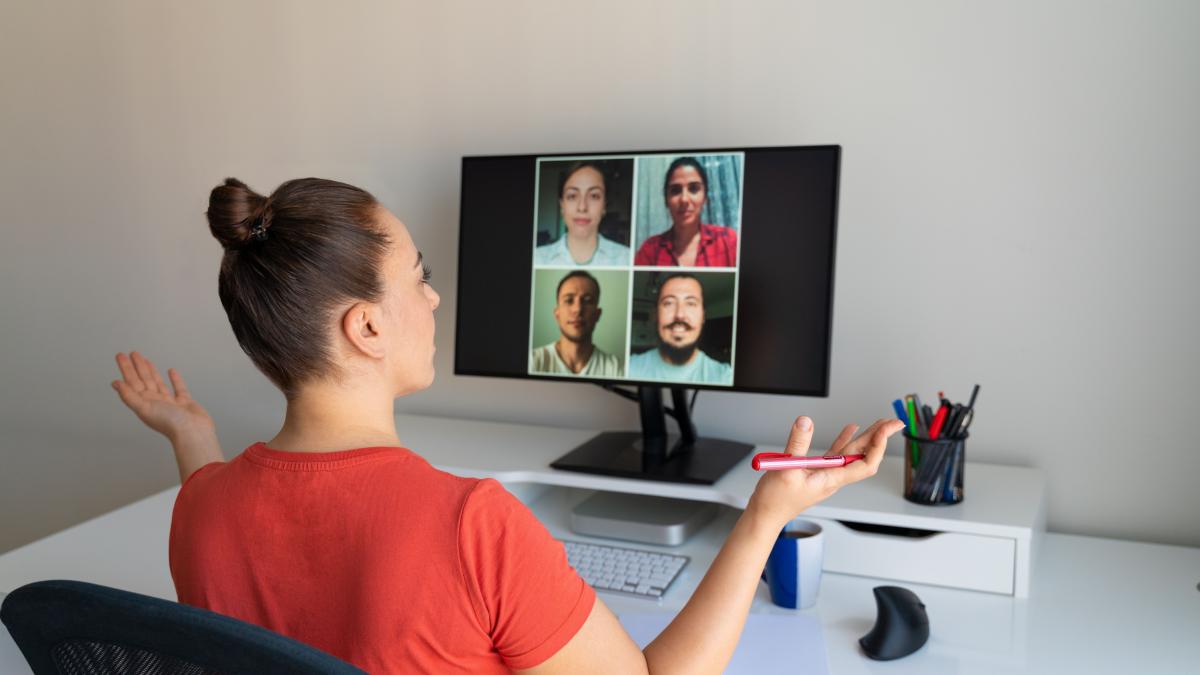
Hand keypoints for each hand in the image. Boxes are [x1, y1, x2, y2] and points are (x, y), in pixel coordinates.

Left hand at [111, 352, 213, 442]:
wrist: (193, 432)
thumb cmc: (169, 423)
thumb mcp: (144, 408)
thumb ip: (129, 396)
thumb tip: (116, 384)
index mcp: (144, 402)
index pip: (132, 382)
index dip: (126, 369)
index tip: (121, 356)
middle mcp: (155, 402)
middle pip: (143, 380)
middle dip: (137, 366)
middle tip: (132, 353)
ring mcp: (170, 402)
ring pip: (158, 382)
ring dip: (152, 371)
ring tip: (146, 360)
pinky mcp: (184, 403)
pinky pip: (178, 388)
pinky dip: (175, 380)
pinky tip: (171, 372)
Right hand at [747, 416, 905, 528]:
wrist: (766, 514)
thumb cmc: (776, 501)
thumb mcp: (785, 469)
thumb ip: (797, 444)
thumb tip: (806, 422)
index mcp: (831, 478)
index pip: (865, 464)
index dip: (877, 446)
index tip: (883, 430)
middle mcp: (832, 475)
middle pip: (862, 455)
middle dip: (879, 437)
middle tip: (893, 422)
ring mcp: (825, 473)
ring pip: (851, 453)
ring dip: (866, 438)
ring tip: (880, 424)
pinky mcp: (815, 470)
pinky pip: (836, 453)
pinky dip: (845, 440)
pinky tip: (851, 429)